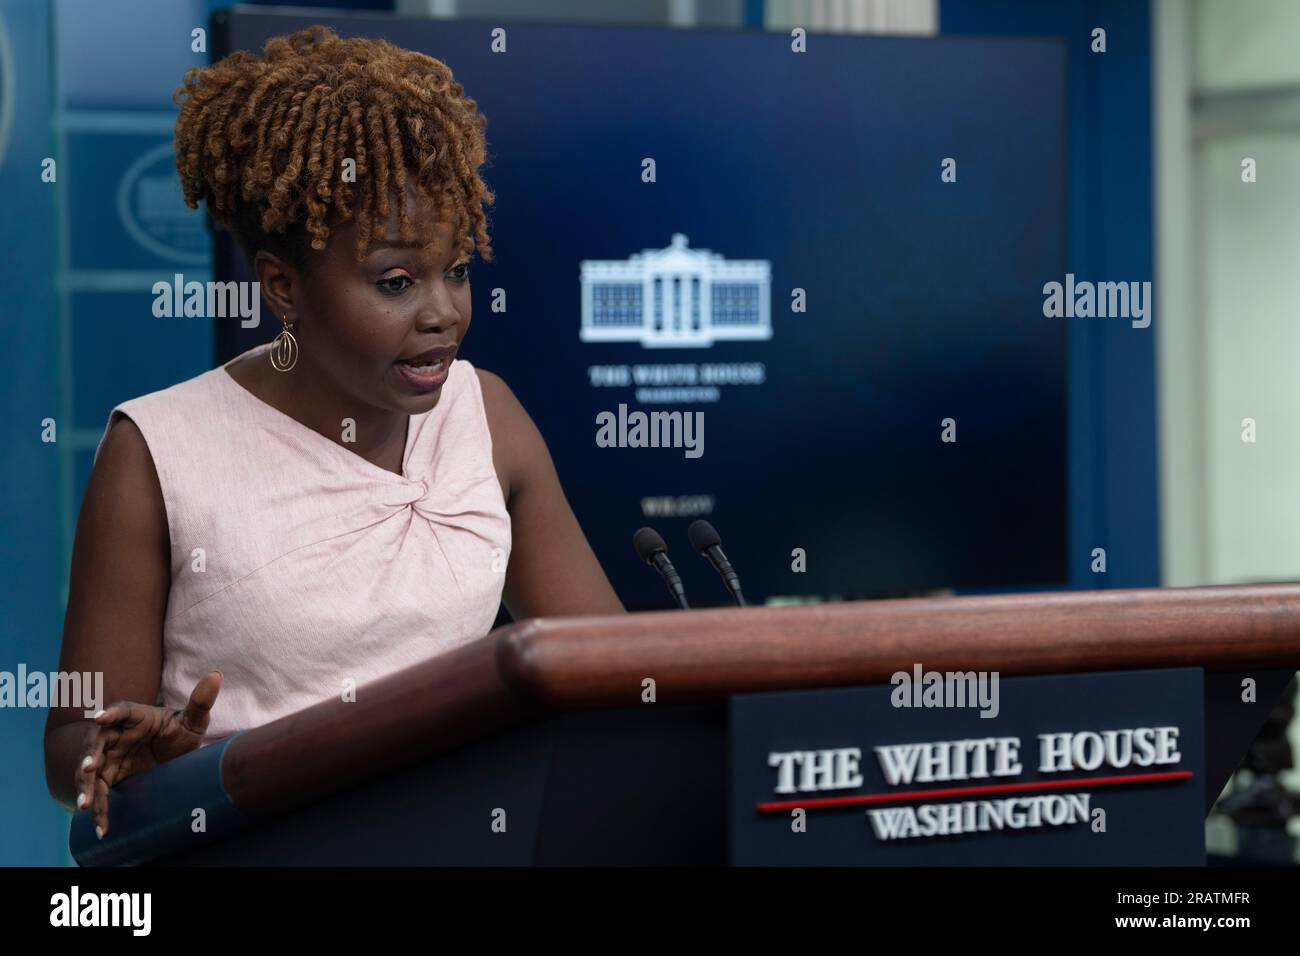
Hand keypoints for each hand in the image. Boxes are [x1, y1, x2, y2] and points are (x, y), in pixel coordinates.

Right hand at [75, 670, 222, 838]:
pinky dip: (98, 809)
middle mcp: (117, 735)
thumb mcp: (193, 722)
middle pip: (98, 742)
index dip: (111, 714)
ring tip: (86, 805)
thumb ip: (201, 702)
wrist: (171, 759)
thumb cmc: (180, 735)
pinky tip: (101, 828)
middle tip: (89, 768)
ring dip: (86, 787)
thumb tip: (217, 674)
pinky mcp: (106, 777)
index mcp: (136, 717)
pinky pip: (97, 792)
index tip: (100, 717)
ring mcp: (109, 757)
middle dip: (91, 755)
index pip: (122, 712)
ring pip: (91, 771)